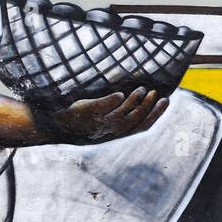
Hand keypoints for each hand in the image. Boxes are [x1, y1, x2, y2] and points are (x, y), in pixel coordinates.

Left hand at [44, 87, 168, 143]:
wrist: (56, 125)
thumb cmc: (82, 121)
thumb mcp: (104, 120)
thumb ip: (120, 111)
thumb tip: (138, 96)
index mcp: (116, 132)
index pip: (141, 126)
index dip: (155, 114)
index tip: (166, 100)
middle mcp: (109, 130)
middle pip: (134, 120)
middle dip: (147, 107)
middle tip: (155, 93)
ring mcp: (97, 123)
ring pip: (120, 115)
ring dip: (133, 103)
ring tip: (141, 89)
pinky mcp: (85, 113)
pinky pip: (100, 108)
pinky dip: (111, 102)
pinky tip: (120, 94)